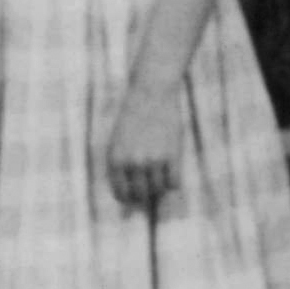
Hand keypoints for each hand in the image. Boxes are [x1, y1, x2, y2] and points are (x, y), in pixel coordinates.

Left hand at [104, 70, 194, 212]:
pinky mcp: (172, 156)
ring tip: (161, 172)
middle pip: (141, 194)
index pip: (121, 194)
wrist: (151, 92)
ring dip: (160, 185)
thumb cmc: (134, 116)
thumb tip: (128, 193)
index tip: (136, 193)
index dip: (129, 196)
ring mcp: (153, 160)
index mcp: (115, 160)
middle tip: (151, 182)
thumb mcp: (118, 141)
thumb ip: (121, 165)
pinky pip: (174, 183)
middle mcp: (132, 163)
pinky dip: (174, 180)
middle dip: (146, 191)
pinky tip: (172, 169)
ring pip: (159, 189)